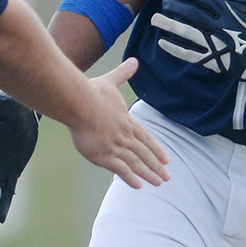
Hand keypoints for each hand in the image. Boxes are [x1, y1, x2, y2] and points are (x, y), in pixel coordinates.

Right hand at [66, 58, 169, 187]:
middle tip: (167, 177)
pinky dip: (130, 178)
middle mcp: (125, 136)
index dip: (157, 150)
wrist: (78, 103)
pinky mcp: (103, 155)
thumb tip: (134, 61)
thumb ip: (123, 74)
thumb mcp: (111, 81)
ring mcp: (115, 147)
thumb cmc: (92, 92)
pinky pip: (121, 169)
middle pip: (145, 154)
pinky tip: (138, 186)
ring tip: (158, 183)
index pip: (147, 139)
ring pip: (137, 163)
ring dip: (149, 174)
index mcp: (127, 121)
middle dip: (157, 166)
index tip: (167, 160)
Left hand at [152, 0, 245, 83]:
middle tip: (163, 2)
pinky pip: (190, 53)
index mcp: (226, 11)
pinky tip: (163, 42)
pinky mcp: (212, 59)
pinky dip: (176, 48)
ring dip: (170, 25)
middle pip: (191, 14)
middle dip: (175, 7)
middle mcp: (218, 26)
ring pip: (187, 32)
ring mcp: (214, 43)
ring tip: (156, 19)